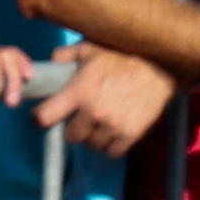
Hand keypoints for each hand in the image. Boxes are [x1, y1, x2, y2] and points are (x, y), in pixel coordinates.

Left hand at [38, 45, 173, 156]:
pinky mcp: (129, 136)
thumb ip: (66, 55)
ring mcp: (112, 126)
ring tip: (98, 124)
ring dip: (92, 137)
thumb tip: (51, 62)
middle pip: (70, 137)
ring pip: (92, 145)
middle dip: (72, 128)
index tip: (42, 117)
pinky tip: (113, 131)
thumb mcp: (90, 48)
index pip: (45, 117)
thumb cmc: (122, 55)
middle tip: (79, 118)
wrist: (159, 66)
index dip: (40, 118)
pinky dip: (110, 145)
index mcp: (79, 91)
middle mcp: (93, 113)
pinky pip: (111, 152)